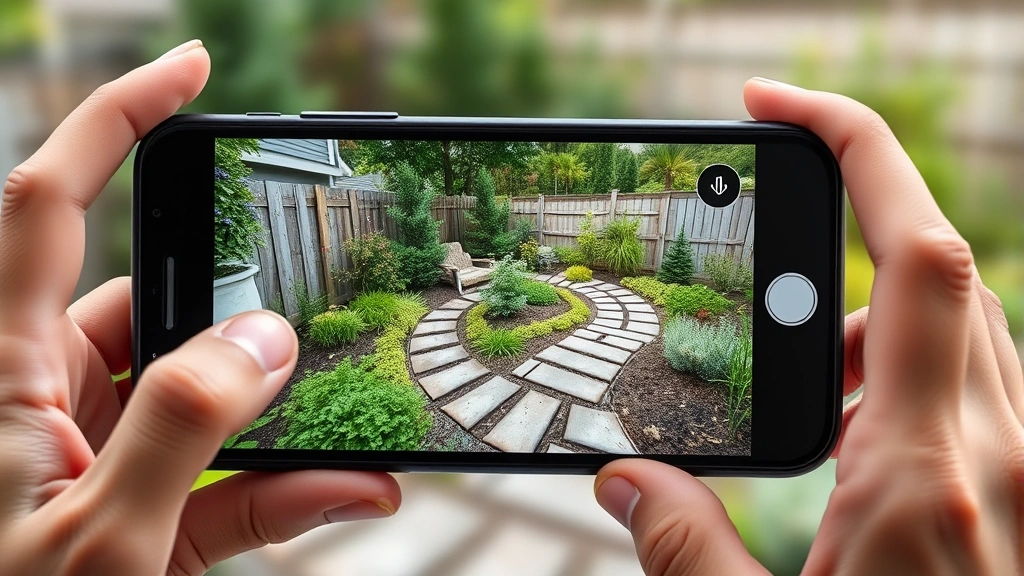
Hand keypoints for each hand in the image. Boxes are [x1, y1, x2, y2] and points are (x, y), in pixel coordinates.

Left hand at [0, 40, 400, 575]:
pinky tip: (348, 487)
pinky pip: (219, 475)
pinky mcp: (131, 505)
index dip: (110, 123)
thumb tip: (266, 345)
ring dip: (274, 418)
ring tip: (346, 435)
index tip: (188, 70)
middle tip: (301, 324)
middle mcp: (40, 400)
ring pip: (195, 399)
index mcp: (0, 380)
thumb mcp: (101, 546)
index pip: (47, 208)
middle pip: (145, 307)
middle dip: (234, 314)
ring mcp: (87, 455)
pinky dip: (284, 483)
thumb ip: (182, 431)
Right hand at [594, 78, 1023, 574]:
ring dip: (875, 319)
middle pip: (942, 268)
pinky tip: (854, 435)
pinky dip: (906, 373)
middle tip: (764, 270)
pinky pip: (974, 383)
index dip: (854, 145)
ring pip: (965, 325)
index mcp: (926, 471)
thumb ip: (683, 545)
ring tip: (804, 377)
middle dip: (845, 238)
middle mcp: (1001, 452)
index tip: (773, 103)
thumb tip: (618, 479)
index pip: (919, 249)